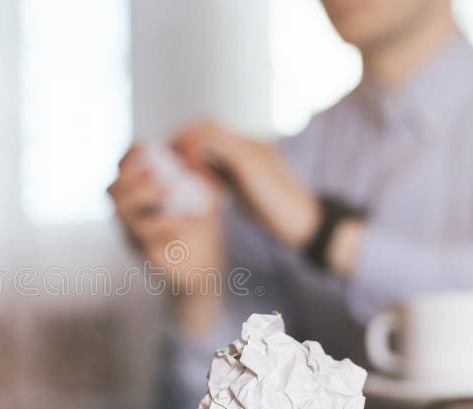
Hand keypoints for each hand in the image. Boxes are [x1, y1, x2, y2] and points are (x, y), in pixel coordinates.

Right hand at [108, 144, 225, 333]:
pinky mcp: (149, 258)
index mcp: (136, 199)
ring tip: (168, 191)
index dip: (126, 158)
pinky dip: (166, 226)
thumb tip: (195, 144)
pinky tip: (186, 221)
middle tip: (156, 173)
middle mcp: (129, 217)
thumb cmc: (197, 228)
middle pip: (112, 191)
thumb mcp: (198, 195)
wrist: (203, 271)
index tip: (144, 147)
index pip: (119, 172)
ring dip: (143, 198)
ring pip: (123, 215)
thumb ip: (194, 173)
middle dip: (131, 177)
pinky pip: (147, 242)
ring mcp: (136, 238)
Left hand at [174, 121, 365, 274]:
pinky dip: (196, 156)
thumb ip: (226, 179)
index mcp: (248, 146)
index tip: (173, 164)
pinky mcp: (249, 159)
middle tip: (167, 165)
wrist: (305, 221)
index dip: (188, 142)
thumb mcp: (245, 190)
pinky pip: (212, 144)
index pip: (210, 130)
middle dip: (181, 140)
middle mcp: (249, 139)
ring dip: (185, 146)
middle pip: (205, 123)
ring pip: (206, 127)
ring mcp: (250, 145)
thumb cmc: (275, 211)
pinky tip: (193, 177)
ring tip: (177, 170)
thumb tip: (204, 182)